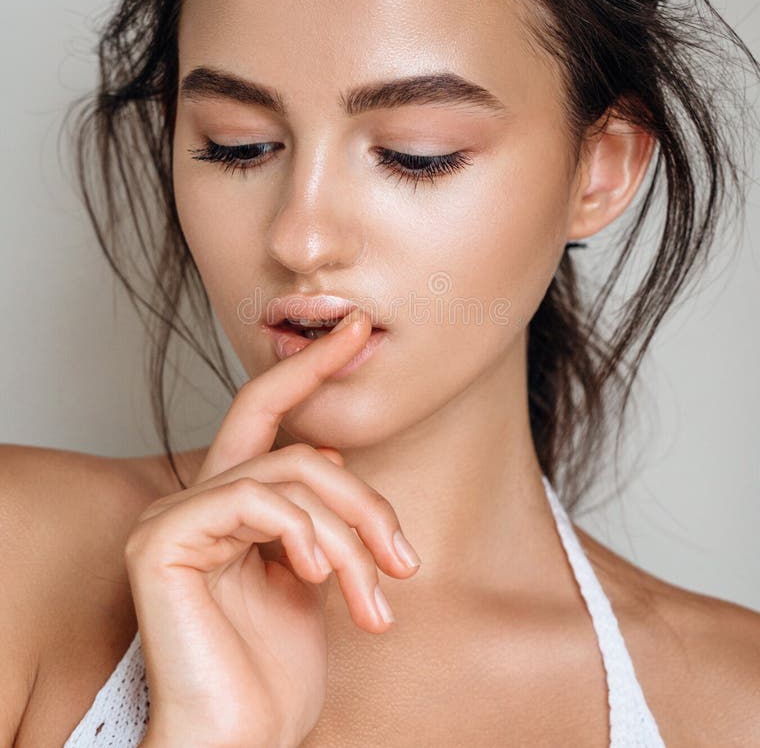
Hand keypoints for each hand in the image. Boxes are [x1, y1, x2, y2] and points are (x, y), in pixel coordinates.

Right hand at [124, 308, 421, 747]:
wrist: (242, 742)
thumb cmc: (274, 674)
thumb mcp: (314, 578)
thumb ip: (316, 518)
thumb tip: (336, 458)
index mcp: (231, 505)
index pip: (267, 414)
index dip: (309, 368)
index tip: (355, 329)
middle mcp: (197, 501)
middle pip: (299, 453)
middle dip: (363, 503)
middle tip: (403, 562)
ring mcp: (173, 517)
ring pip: (290, 478)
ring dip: (348, 538)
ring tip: (374, 599)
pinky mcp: (162, 541)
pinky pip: (253, 500)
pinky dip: (302, 534)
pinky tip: (318, 580)